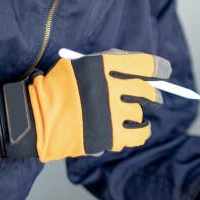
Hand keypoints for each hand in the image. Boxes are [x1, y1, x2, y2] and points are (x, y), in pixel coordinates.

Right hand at [0, 49, 170, 161]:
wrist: (34, 118)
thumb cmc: (57, 88)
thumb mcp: (80, 64)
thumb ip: (111, 62)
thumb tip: (144, 67)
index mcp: (103, 66)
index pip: (145, 64)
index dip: (159, 68)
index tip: (165, 72)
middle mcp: (109, 88)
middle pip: (146, 91)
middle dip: (152, 95)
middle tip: (153, 98)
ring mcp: (110, 113)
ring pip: (139, 112)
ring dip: (139, 113)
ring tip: (135, 115)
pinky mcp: (108, 136)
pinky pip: (138, 134)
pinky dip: (142, 132)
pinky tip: (140, 130)